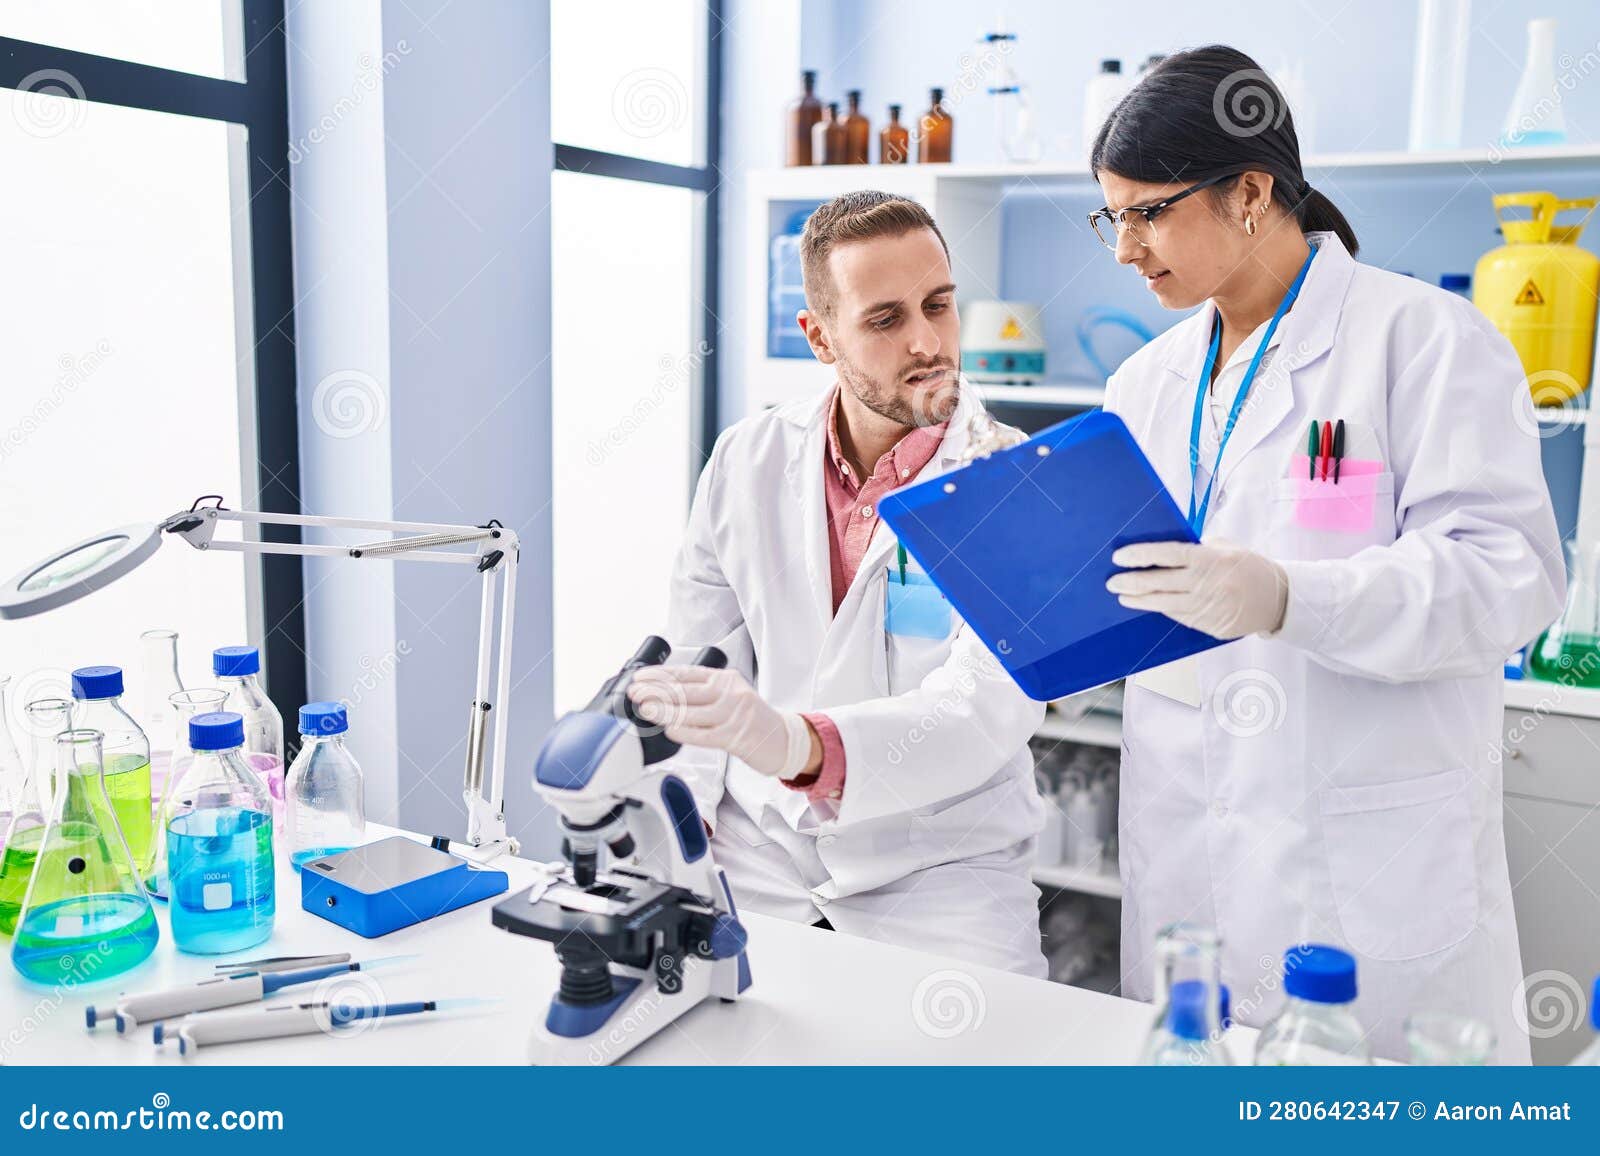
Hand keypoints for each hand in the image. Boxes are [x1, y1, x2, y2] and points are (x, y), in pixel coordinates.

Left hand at [627, 665, 814, 778]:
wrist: (784, 739)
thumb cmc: (751, 720)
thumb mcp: (729, 696)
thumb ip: (702, 694)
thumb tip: (663, 696)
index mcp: (725, 679)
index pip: (687, 673)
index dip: (660, 674)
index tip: (640, 677)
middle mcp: (730, 692)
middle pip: (685, 690)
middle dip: (655, 691)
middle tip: (634, 692)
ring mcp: (734, 714)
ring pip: (690, 712)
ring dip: (663, 711)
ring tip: (644, 710)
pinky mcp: (736, 736)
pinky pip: (703, 734)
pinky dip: (684, 732)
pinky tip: (669, 729)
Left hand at [1105, 540, 1288, 639]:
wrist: (1278, 600)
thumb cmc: (1250, 568)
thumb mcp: (1227, 549)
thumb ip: (1198, 549)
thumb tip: (1165, 551)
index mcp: (1210, 559)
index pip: (1167, 554)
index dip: (1141, 556)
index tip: (1120, 557)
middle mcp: (1205, 584)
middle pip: (1159, 582)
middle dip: (1131, 582)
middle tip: (1113, 581)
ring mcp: (1206, 607)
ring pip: (1163, 604)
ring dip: (1140, 600)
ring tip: (1123, 597)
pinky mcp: (1208, 625)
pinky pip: (1178, 617)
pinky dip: (1162, 610)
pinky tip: (1150, 605)